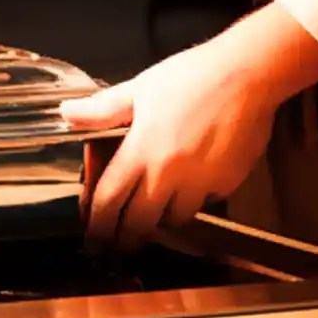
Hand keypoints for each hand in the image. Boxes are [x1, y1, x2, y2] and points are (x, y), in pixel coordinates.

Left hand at [60, 42, 279, 250]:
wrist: (248, 74)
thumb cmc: (193, 77)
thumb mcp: (139, 88)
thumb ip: (102, 110)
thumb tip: (68, 113)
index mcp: (141, 150)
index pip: (110, 199)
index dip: (98, 223)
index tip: (93, 236)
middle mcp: (170, 173)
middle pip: (141, 222)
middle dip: (126, 237)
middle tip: (118, 243)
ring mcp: (202, 181)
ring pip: (175, 218)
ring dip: (160, 220)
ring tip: (151, 215)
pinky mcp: (228, 182)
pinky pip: (204, 203)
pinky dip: (192, 202)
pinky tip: (186, 189)